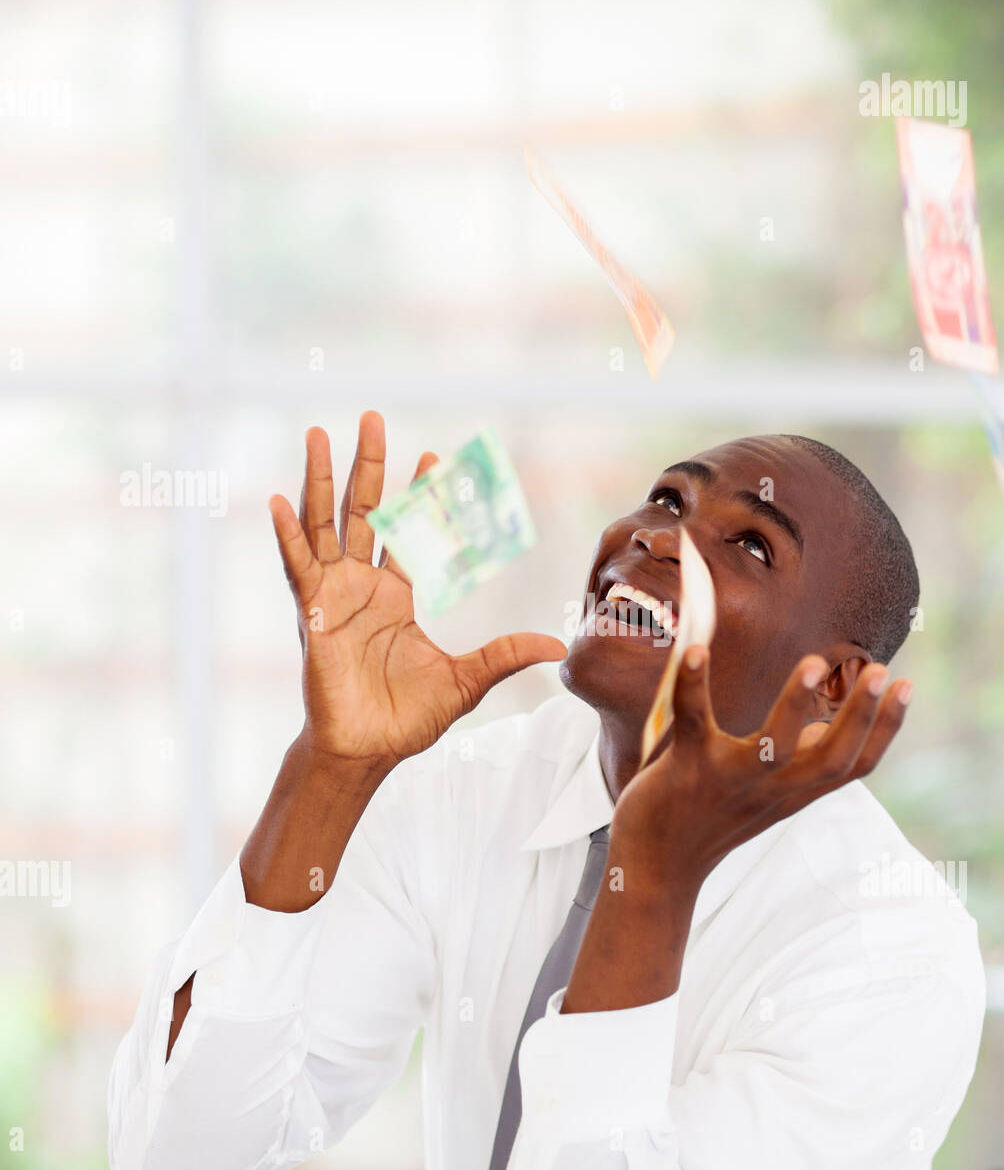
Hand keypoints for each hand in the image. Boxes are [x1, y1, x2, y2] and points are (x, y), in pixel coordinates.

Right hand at [269, 411, 566, 769]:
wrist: (368, 751)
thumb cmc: (408, 720)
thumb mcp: (467, 681)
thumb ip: (505, 656)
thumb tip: (556, 647)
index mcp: (396, 596)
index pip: (409, 532)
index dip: (419, 495)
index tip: (430, 455)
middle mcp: (362, 587)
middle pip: (365, 511)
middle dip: (369, 465)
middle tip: (372, 418)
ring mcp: (333, 596)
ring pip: (326, 524)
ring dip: (320, 479)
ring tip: (316, 434)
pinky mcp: (311, 614)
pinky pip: (297, 567)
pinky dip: (288, 535)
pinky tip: (281, 500)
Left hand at [609, 646, 911, 888]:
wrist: (656, 869)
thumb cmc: (711, 817)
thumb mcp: (766, 795)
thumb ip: (797, 762)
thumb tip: (826, 725)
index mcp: (794, 792)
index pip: (854, 765)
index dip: (886, 729)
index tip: (908, 685)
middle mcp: (771, 790)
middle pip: (830, 759)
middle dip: (861, 716)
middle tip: (882, 671)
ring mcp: (729, 781)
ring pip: (773, 748)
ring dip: (795, 705)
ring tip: (814, 663)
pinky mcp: (686, 768)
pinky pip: (693, 721)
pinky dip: (694, 685)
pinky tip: (694, 648)